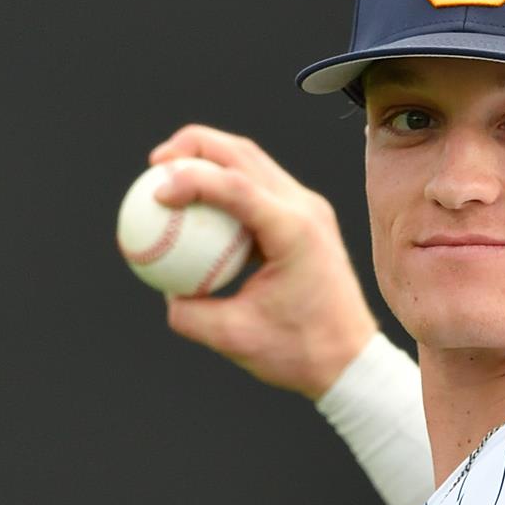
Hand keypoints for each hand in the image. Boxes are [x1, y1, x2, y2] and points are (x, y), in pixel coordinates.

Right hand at [147, 124, 380, 398]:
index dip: (190, 177)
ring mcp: (310, 209)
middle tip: (155, 165)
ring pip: (253, 161)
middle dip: (193, 146)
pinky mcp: (307, 217)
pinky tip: (197, 205)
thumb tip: (164, 287)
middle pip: (243, 153)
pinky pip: (260, 186)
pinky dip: (225, 184)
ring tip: (170, 174)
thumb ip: (189, 314)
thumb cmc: (298, 353)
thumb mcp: (233, 339)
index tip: (154, 192)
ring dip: (210, 159)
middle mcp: (306, 209)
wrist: (350, 358)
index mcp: (294, 231)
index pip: (236, 184)